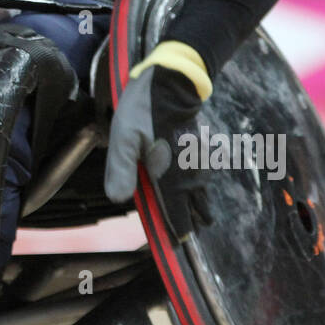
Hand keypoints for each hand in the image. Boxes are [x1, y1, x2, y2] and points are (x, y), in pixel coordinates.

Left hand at [104, 64, 211, 241]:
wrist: (173, 81)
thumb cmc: (143, 109)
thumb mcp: (123, 137)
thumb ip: (121, 169)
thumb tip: (119, 199)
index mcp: (174, 176)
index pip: (180, 218)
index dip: (175, 233)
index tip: (170, 242)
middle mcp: (193, 175)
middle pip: (197, 212)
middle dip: (187, 221)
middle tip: (174, 225)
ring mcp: (202, 163)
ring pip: (202, 196)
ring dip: (193, 205)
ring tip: (183, 211)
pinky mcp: (205, 152)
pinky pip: (203, 180)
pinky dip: (196, 188)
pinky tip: (185, 184)